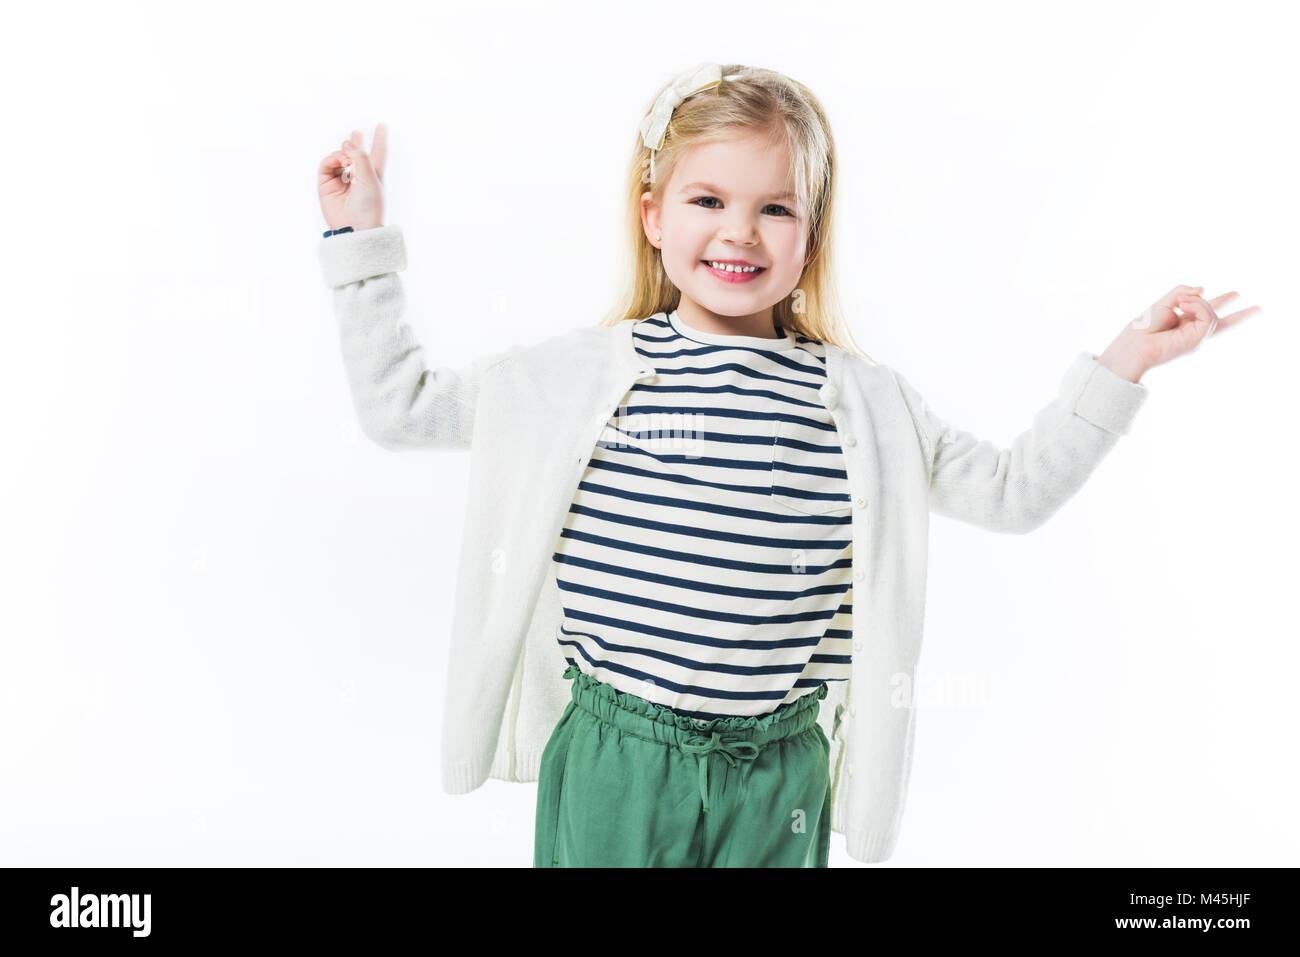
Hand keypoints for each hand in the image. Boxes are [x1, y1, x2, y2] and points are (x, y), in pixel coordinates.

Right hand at [316, 122, 388, 230]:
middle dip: (356, 143)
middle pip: (357, 153)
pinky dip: (331, 159)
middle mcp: (358, 176)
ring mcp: (342, 179)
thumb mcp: (371, 178)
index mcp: (374, 175)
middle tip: (356, 133)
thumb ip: (360, 156)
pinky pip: (326, 164)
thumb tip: (347, 143)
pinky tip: (339, 163)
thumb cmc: (369, 206)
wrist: (354, 226)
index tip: (383, 125)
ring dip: (342, 153)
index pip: (378, 153)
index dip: (379, 140)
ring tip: (346, 161)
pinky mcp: (327, 184)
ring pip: (339, 156)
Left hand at [1098, 284, 1262, 381]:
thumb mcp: (1164, 301)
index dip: (1221, 301)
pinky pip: (1207, 316)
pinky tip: (1183, 307)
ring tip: (1180, 304)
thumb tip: (1202, 289)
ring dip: (1196, 302)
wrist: (1137, 344)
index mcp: (1184, 320)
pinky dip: (1197, 307)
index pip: (1206, 310)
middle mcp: (1192, 329)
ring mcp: (1197, 335)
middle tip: (1258, 308)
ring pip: (1211, 311)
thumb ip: (1183, 291)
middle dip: (1241, 315)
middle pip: (1221, 322)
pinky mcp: (1198, 338)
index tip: (1235, 294)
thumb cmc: (1145, 326)